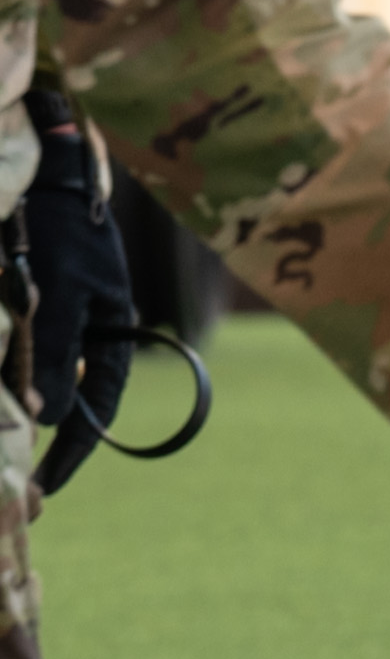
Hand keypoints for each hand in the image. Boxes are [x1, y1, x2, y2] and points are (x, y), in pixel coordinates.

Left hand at [18, 107, 134, 497]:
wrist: (41, 171)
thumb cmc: (56, 231)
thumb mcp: (57, 297)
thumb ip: (50, 355)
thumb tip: (42, 419)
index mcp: (111, 334)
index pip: (96, 409)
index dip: (72, 451)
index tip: (46, 488)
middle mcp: (85, 332)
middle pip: (63, 397)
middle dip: (37, 436)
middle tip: (15, 478)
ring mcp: (56, 318)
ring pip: (33, 376)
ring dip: (14, 401)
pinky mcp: (28, 304)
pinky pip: (17, 350)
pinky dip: (7, 371)